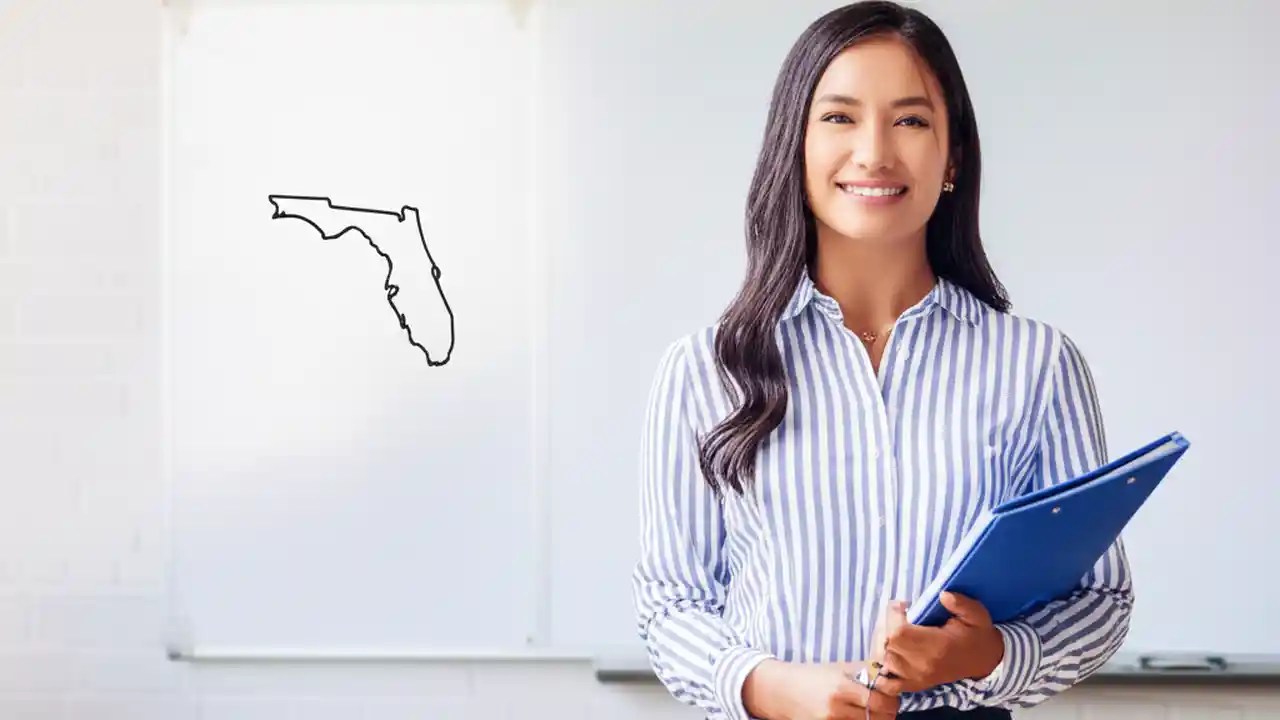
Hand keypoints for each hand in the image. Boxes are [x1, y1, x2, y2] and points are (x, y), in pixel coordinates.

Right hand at [743, 658, 899, 719]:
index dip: (891, 700)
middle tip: (885, 706)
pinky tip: (855, 717)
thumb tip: (889, 673)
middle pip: (878, 718)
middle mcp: (836, 709)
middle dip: (887, 713)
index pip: (881, 701)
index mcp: (842, 687)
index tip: (891, 696)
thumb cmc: (810, 676)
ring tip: (871, 712)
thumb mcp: (837, 668)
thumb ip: (864, 670)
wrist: (780, 691)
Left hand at [873, 592, 1004, 694]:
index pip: (899, 632)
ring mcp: (918, 677)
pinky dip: (882, 671)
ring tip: (894, 630)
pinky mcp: (915, 684)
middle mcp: (924, 665)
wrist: (983, 661)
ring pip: (884, 661)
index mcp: (938, 646)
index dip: (893, 616)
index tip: (901, 605)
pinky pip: (888, 683)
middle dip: (886, 626)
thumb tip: (943, 595)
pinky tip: (888, 655)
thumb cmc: (976, 634)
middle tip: (896, 616)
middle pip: (888, 645)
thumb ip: (961, 603)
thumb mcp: (976, 614)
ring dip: (882, 643)